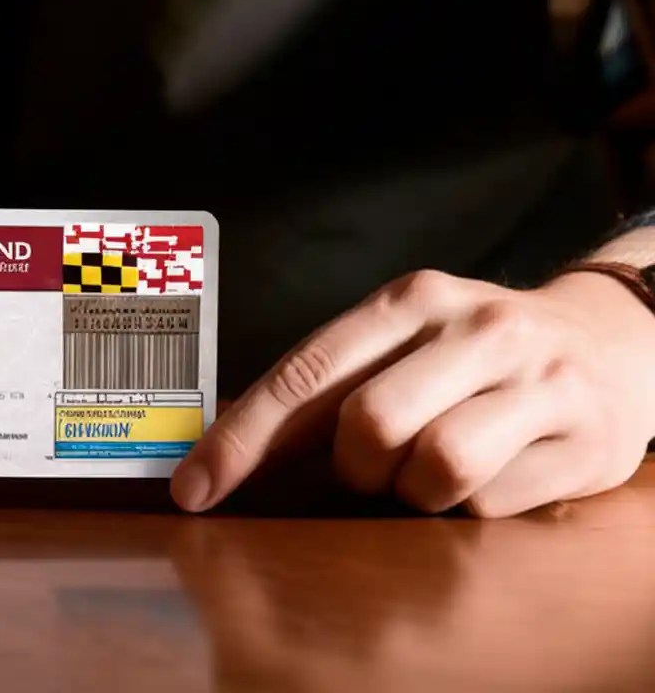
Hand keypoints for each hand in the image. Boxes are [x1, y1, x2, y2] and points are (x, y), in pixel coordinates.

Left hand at [171, 269, 654, 516]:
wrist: (614, 340)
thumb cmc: (473, 354)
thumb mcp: (403, 342)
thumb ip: (327, 387)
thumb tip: (225, 454)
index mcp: (411, 300)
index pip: (306, 373)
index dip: (242, 438)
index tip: (194, 490)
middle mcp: (477, 329)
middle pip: (369, 425)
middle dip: (352, 468)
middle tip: (373, 468)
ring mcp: (539, 384)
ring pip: (435, 469)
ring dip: (413, 492)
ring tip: (432, 470)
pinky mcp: (586, 441)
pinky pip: (489, 504)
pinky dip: (469, 507)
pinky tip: (491, 474)